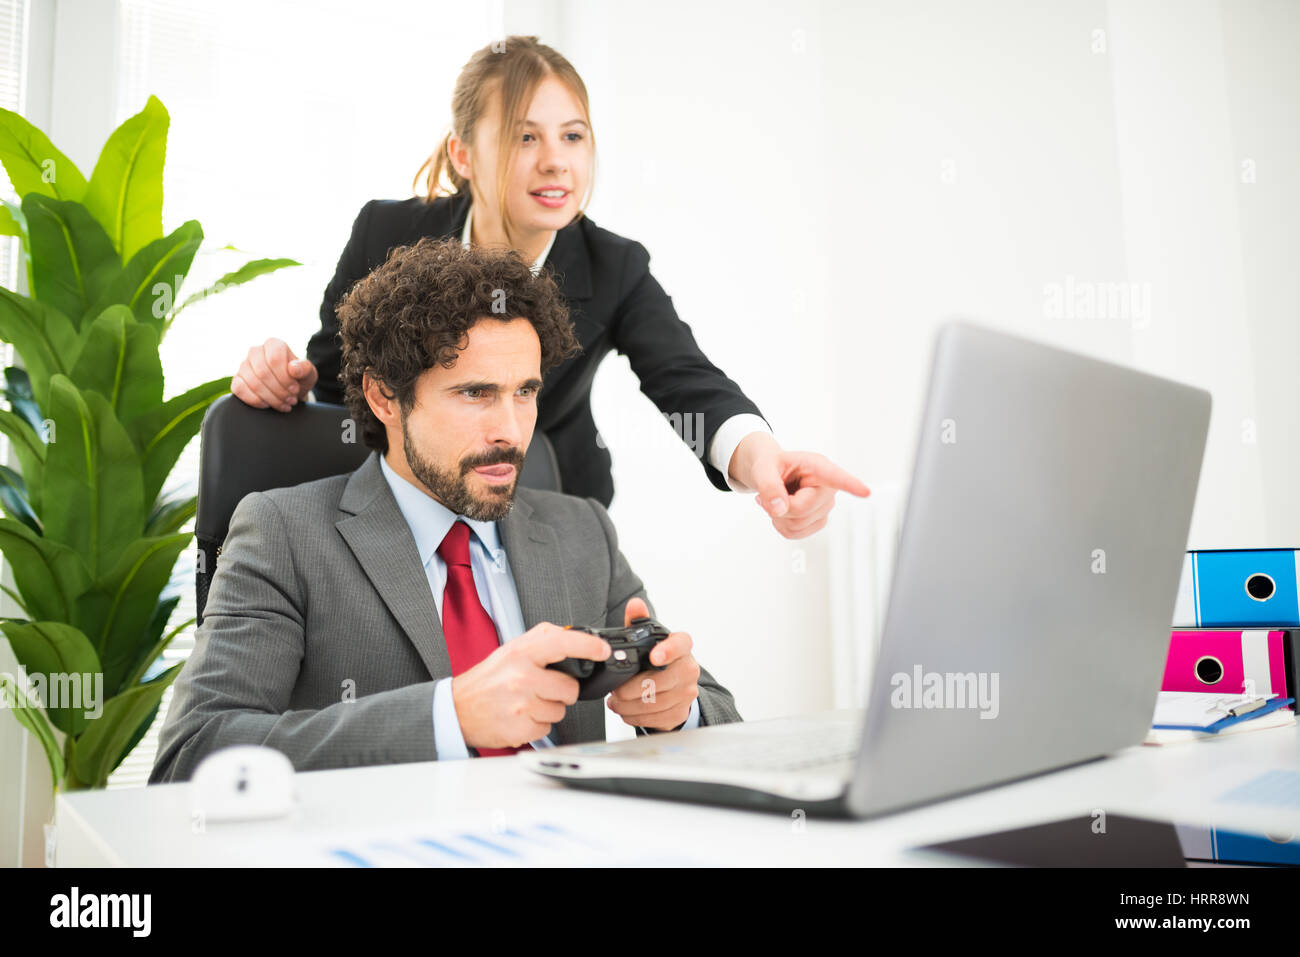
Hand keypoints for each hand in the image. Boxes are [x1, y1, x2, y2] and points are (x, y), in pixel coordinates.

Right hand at [231, 337, 317, 412]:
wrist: (289, 389)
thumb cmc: (298, 378)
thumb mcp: (308, 373)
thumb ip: (304, 368)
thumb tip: (293, 369)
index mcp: (273, 344)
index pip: (274, 359)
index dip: (285, 377)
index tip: (295, 389)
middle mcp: (255, 351)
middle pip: (263, 372)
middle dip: (279, 391)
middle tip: (291, 400)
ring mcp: (243, 365)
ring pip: (253, 382)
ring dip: (271, 398)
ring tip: (283, 403)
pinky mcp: (237, 379)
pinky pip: (239, 389)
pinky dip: (255, 400)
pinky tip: (267, 404)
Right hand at [450, 622, 609, 748]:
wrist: (457, 710)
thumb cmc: (487, 680)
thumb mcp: (510, 650)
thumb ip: (541, 640)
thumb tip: (573, 636)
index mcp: (521, 653)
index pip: (563, 643)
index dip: (588, 646)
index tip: (603, 650)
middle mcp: (522, 677)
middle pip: (570, 688)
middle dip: (562, 691)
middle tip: (541, 688)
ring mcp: (521, 704)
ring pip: (561, 710)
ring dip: (548, 709)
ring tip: (526, 702)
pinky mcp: (520, 727)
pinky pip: (548, 728)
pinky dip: (537, 724)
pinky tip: (520, 716)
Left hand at [607, 598, 699, 731]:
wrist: (678, 686)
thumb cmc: (660, 660)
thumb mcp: (650, 639)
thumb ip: (640, 622)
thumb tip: (635, 604)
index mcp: (682, 647)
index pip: (680, 645)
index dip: (667, 650)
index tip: (654, 657)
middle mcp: (688, 670)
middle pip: (657, 682)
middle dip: (629, 688)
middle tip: (615, 690)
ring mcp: (686, 693)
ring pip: (652, 703)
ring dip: (627, 705)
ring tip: (616, 701)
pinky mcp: (680, 713)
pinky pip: (653, 719)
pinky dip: (634, 716)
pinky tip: (627, 710)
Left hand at [730, 433, 870, 538]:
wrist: (771, 474)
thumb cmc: (772, 466)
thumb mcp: (763, 468)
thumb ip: (768, 485)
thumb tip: (779, 508)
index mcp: (817, 467)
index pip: (835, 476)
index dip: (851, 484)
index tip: (866, 492)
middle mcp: (827, 487)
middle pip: (802, 509)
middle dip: (780, 507)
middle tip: (769, 494)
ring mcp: (825, 506)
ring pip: (798, 525)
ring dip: (779, 517)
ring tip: (776, 500)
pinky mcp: (818, 520)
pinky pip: (796, 534)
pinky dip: (781, 526)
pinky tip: (781, 511)